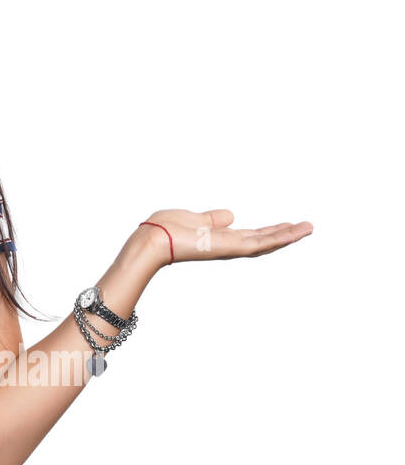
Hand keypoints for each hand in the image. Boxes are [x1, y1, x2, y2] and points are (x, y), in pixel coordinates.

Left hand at [137, 209, 312, 267]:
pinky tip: (296, 231)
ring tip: (309, 228)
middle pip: (263, 241)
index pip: (249, 235)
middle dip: (284, 234)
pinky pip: (262, 243)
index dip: (268, 231)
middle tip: (306, 228)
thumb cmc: (166, 230)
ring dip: (290, 236)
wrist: (154, 239)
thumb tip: (231, 216)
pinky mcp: (232, 248)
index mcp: (219, 238)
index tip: (285, 225)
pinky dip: (281, 237)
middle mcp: (228, 246)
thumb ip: (213, 218)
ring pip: (267, 243)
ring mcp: (231, 248)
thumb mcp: (195, 218)